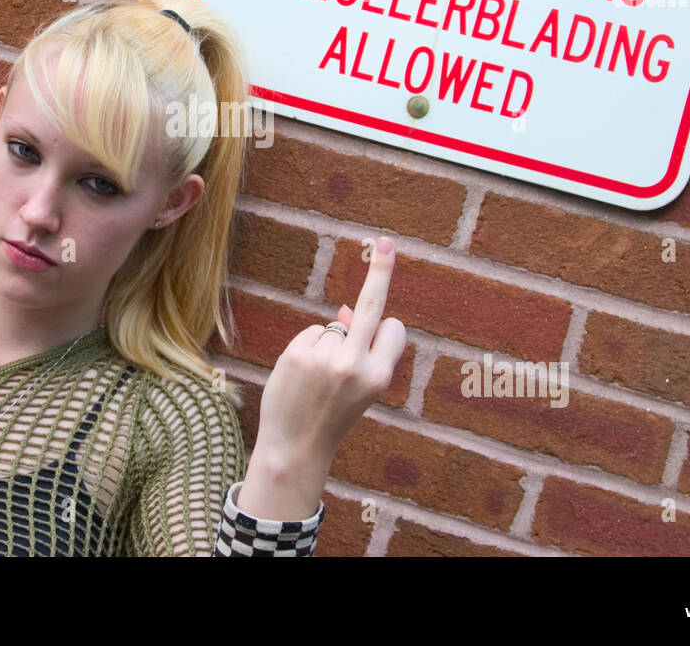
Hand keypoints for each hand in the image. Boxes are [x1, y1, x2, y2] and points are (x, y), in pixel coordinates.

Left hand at [253, 235, 406, 472]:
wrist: (296, 447)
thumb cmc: (331, 416)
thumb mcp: (359, 389)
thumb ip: (361, 351)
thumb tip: (345, 309)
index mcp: (380, 376)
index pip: (393, 328)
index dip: (386, 329)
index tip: (393, 292)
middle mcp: (355, 365)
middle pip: (372, 305)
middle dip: (382, 272)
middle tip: (386, 241)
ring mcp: (325, 358)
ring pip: (333, 327)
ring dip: (328, 345)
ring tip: (318, 380)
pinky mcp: (297, 352)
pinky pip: (311, 332)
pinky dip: (308, 347)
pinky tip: (302, 374)